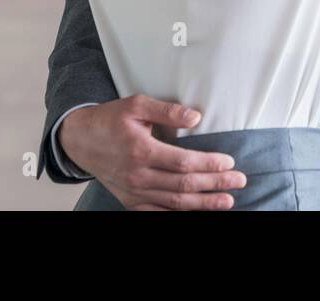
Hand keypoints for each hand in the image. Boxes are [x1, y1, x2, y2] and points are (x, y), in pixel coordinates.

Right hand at [59, 95, 245, 209]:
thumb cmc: (110, 119)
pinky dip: (178, 214)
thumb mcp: (137, 105)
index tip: (229, 161)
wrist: (80, 140)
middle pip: (183, 185)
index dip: (208, 164)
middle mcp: (138, 175)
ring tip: (227, 201)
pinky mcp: (130, 200)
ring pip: (174, 203)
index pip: (183, 162)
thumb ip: (167, 110)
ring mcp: (133, 191)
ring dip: (203, 204)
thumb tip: (196, 117)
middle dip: (215, 184)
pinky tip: (197, 212)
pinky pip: (157, 213)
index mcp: (141, 150)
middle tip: (240, 181)